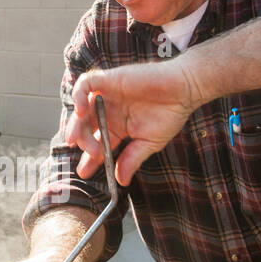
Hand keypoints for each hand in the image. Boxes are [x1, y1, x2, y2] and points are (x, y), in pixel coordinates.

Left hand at [66, 58, 205, 186]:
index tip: (84, 172)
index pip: (97, 144)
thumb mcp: (149, 143)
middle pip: (85, 128)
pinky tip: (81, 111)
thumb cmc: (169, 114)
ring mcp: (107, 95)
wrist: (184, 89)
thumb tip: (121, 182)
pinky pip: (85, 85)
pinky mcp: (109, 79)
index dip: (88, 159)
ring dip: (76, 124)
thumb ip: (132, 159)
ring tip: (77, 138)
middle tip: (90, 153)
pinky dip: (78, 96)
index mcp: (117, 127)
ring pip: (81, 109)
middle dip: (83, 142)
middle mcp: (108, 111)